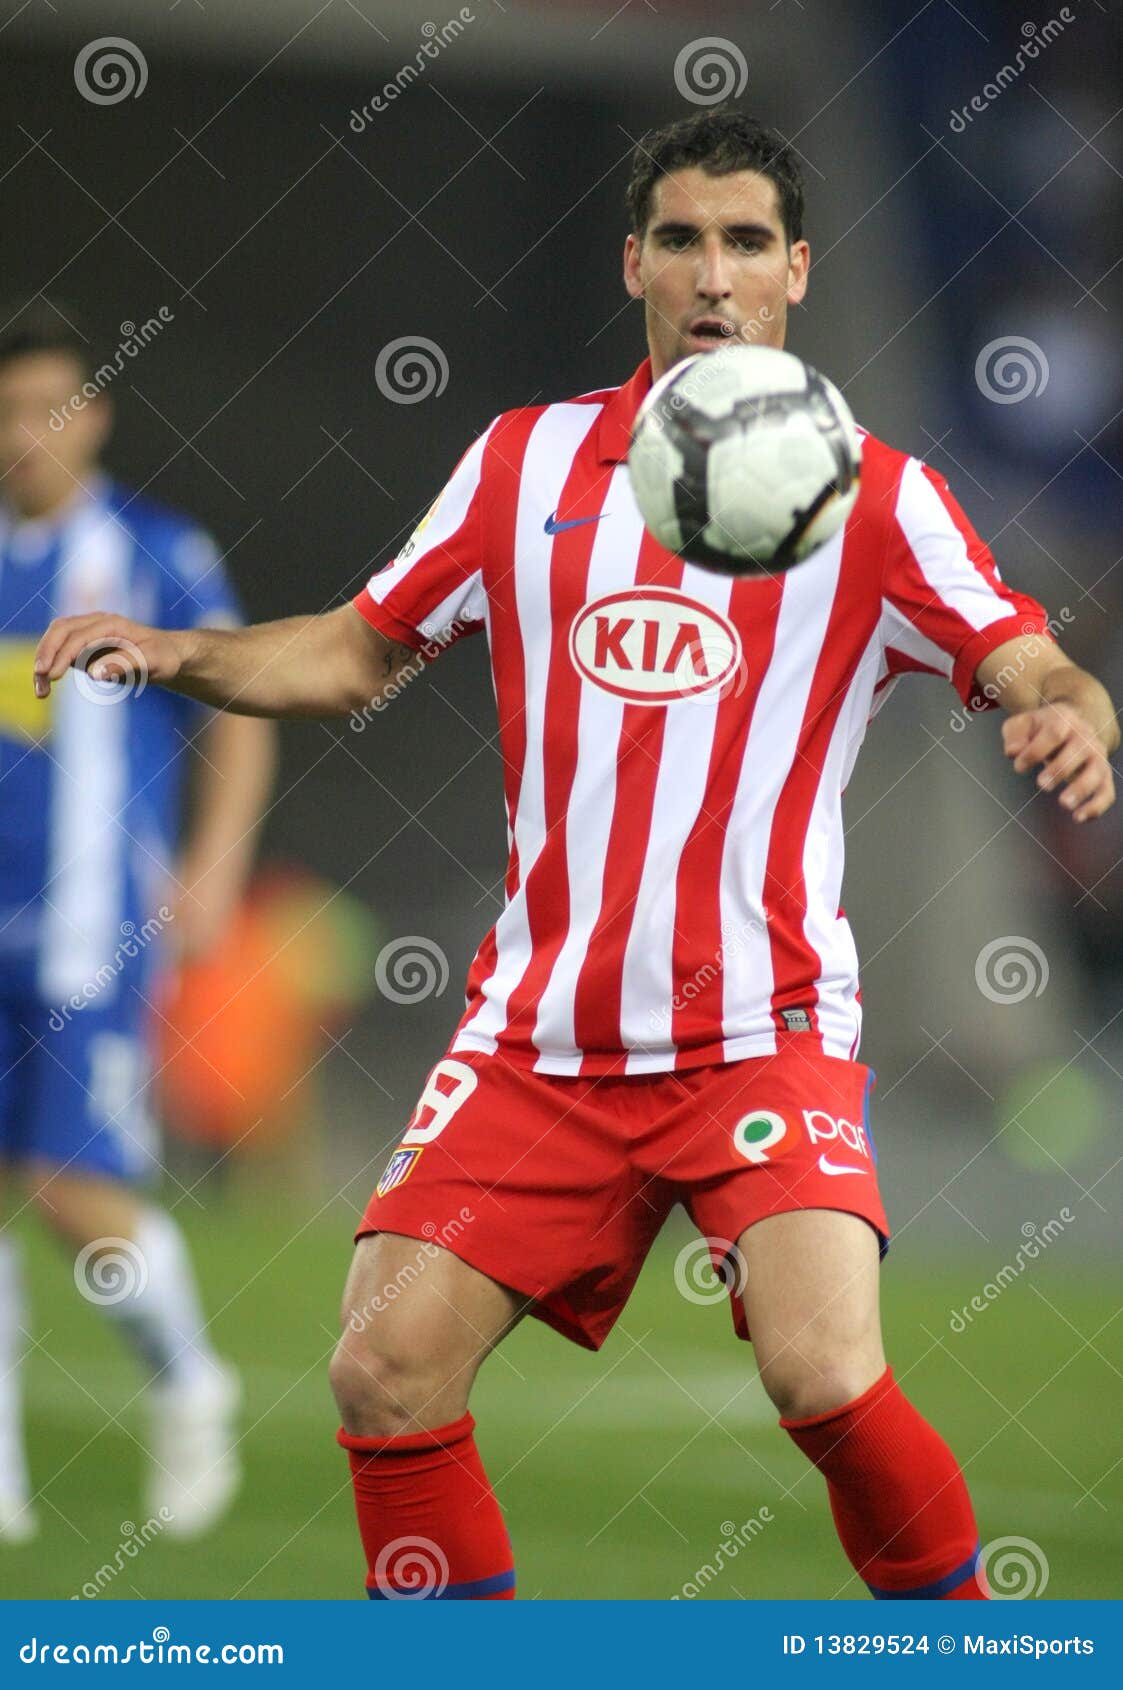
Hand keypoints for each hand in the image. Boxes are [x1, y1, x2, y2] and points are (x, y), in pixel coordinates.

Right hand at [33, 613, 187, 698]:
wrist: (167, 655)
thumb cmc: (163, 657)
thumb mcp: (152, 662)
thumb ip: (124, 665)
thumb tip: (94, 673)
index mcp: (111, 623)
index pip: (79, 636)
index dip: (63, 654)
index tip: (52, 675)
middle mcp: (96, 623)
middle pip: (60, 630)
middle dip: (46, 652)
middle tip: (40, 678)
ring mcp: (87, 633)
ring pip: (55, 639)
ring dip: (43, 661)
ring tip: (41, 691)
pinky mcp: (83, 646)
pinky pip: (59, 651)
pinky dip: (50, 667)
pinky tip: (45, 688)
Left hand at [1002, 701, 1116, 822]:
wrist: (1067, 727)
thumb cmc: (1038, 730)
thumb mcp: (1021, 725)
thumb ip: (1014, 735)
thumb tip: (1013, 752)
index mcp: (1064, 719)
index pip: (1054, 733)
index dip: (1036, 751)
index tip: (1020, 766)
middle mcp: (1085, 736)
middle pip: (1079, 750)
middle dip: (1060, 769)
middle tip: (1042, 785)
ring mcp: (1097, 756)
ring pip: (1097, 772)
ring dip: (1082, 788)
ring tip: (1064, 804)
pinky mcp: (1103, 775)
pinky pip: (1106, 792)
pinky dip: (1096, 806)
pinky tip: (1078, 818)